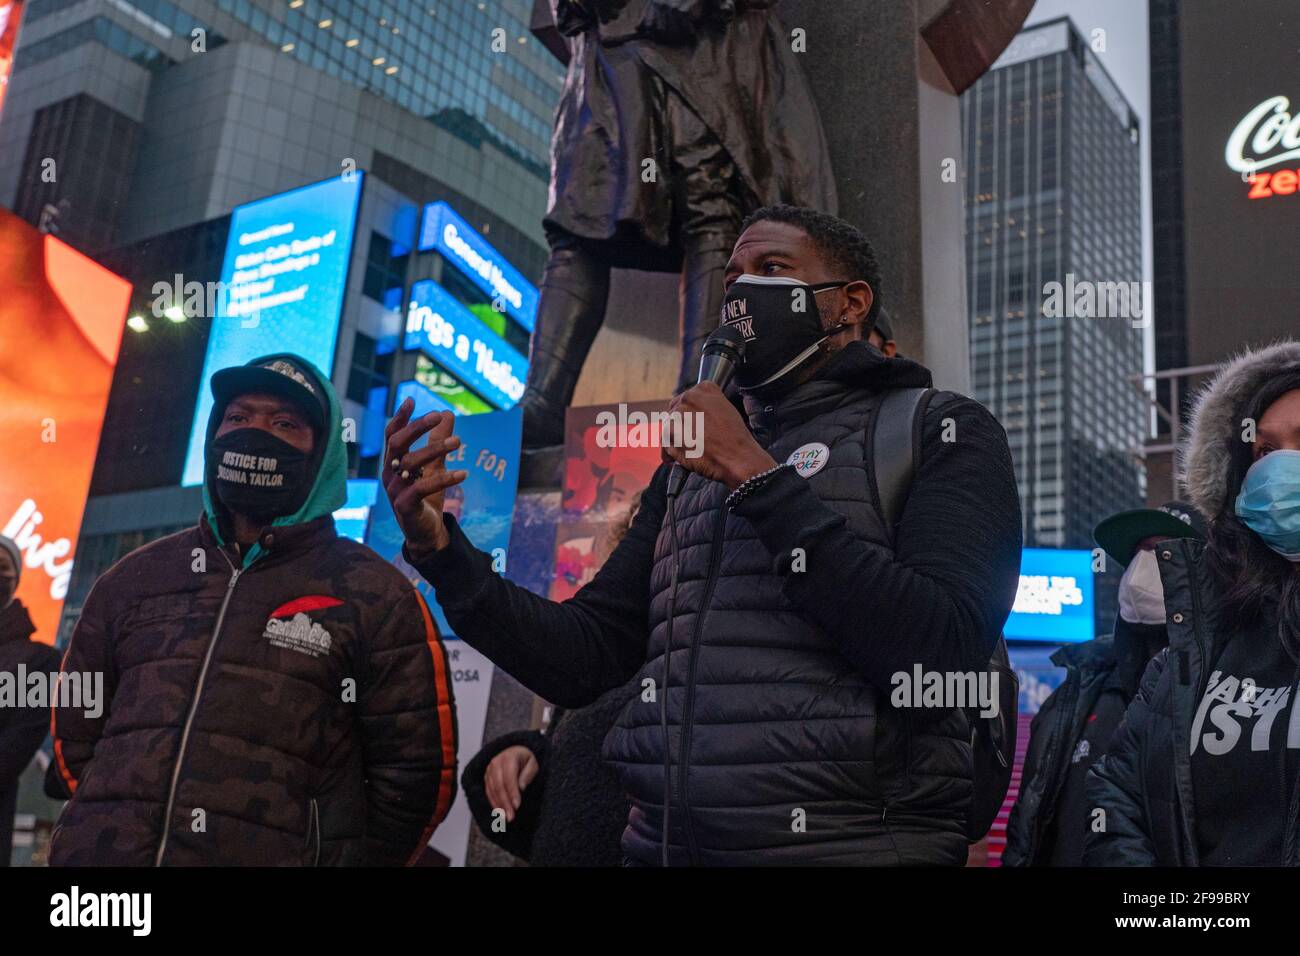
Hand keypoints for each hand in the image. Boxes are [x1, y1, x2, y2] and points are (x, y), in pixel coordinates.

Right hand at [382, 398, 468, 556]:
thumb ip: (438, 441)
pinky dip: (444, 479)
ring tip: (459, 441)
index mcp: (393, 463)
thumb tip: (448, 414)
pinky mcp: (405, 506)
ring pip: (411, 464)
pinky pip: (422, 488)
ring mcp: (395, 490)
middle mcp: (389, 474)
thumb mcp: (434, 465)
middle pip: (397, 444)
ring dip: (435, 450)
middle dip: (417, 427)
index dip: (399, 418)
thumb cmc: (425, 497)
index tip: (411, 400)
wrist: (425, 533)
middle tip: (438, 416)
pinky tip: (464, 473)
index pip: (392, 435)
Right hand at [484, 745, 539, 822]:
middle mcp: (496, 762)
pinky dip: (494, 802)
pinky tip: (499, 812)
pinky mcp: (487, 777)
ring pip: (492, 790)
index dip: (512, 793)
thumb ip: (527, 774)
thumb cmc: (526, 760)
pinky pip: (488, 792)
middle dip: (505, 803)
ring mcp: (489, 770)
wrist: (515, 753)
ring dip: (499, 805)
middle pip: (499, 785)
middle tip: (511, 816)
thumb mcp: (533, 764)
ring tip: (506, 817)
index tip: (517, 806)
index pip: (509, 777)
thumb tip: (521, 787)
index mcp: (509, 757)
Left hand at [661, 381, 776, 488]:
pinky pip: (665, 441)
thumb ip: (706, 406)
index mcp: (704, 388)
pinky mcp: (670, 432)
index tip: (695, 424)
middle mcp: (689, 397)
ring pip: (668, 426)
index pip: (686, 398)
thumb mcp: (725, 410)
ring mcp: (678, 413)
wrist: (737, 457)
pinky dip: (671, 452)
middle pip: (674, 411)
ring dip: (676, 439)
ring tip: (692, 449)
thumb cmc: (735, 438)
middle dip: (680, 425)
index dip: (689, 414)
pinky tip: (685, 456)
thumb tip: (692, 413)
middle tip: (693, 438)